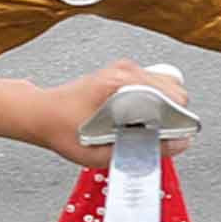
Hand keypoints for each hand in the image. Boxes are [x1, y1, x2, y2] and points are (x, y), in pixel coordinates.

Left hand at [30, 59, 194, 169]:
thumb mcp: (100, 153)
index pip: (174, 97)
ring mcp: (125, 69)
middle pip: (176, 90)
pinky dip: (156, 101)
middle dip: (173, 115)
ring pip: (169, 85)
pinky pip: (156, 84)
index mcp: (120, 85)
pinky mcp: (123, 72)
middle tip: (155, 133)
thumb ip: (141, 152)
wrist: (42, 113)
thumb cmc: (63, 129)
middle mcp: (125, 71)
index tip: (168, 135)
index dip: (177, 121)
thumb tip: (178, 145)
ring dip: (165, 108)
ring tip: (145, 125)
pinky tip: (139, 116)